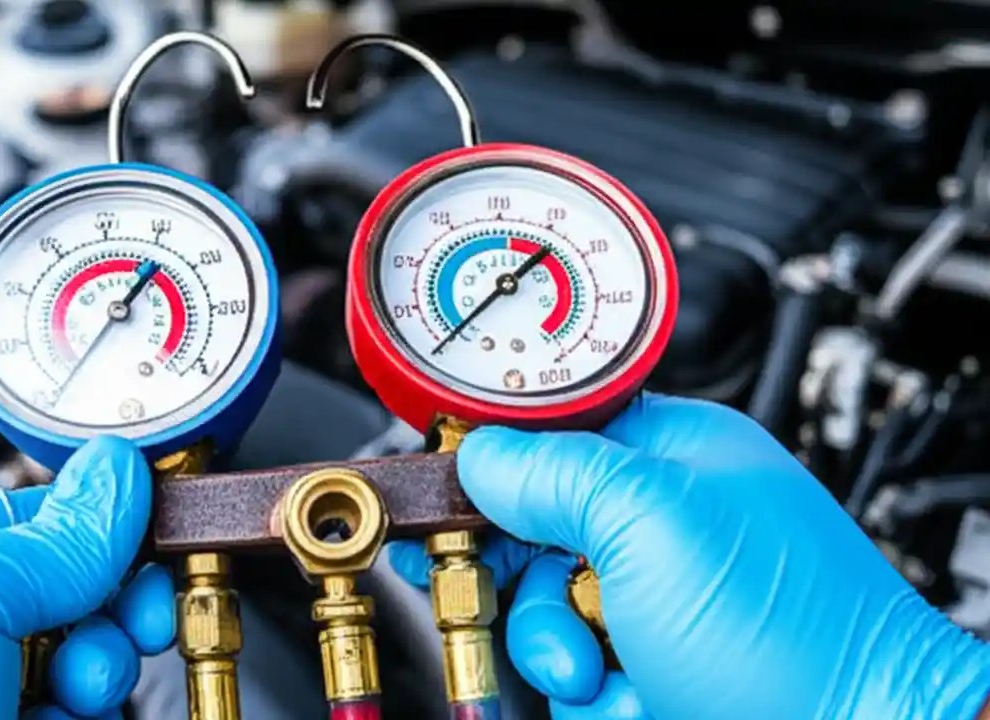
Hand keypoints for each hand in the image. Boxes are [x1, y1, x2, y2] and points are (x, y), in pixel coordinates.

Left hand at [0, 436, 174, 718]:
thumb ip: (39, 536)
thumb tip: (115, 477)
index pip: (36, 522)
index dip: (103, 530)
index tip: (149, 542)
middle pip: (77, 594)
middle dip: (115, 607)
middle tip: (130, 623)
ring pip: (93, 664)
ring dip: (107, 671)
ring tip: (76, 693)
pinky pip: (93, 715)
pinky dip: (99, 714)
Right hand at [392, 393, 989, 719]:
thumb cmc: (793, 630)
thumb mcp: (653, 521)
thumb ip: (553, 472)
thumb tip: (479, 452)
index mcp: (669, 456)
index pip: (549, 430)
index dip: (487, 458)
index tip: (441, 489)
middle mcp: (658, 525)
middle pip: (527, 529)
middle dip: (518, 577)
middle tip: (497, 587)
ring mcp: (652, 602)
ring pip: (537, 612)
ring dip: (555, 648)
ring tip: (602, 665)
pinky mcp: (645, 670)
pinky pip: (569, 672)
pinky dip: (591, 696)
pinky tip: (634, 697)